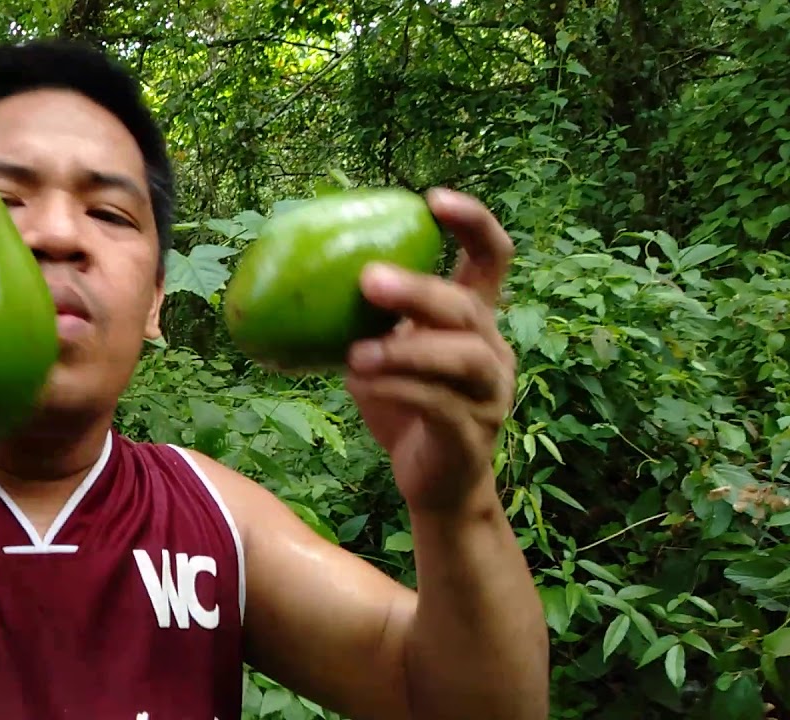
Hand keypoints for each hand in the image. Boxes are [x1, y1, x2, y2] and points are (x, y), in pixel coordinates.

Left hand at [345, 188, 516, 513]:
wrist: (436, 484)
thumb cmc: (405, 407)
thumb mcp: (385, 353)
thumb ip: (367, 318)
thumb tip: (297, 268)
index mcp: (475, 320)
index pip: (492, 257)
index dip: (471, 222)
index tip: (432, 200)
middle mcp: (491, 348)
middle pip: (465, 306)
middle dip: (417, 289)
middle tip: (367, 279)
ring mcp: (489, 392)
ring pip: (459, 357)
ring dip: (404, 350)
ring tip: (356, 353)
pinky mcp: (472, 432)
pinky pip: (437, 404)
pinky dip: (397, 390)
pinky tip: (359, 383)